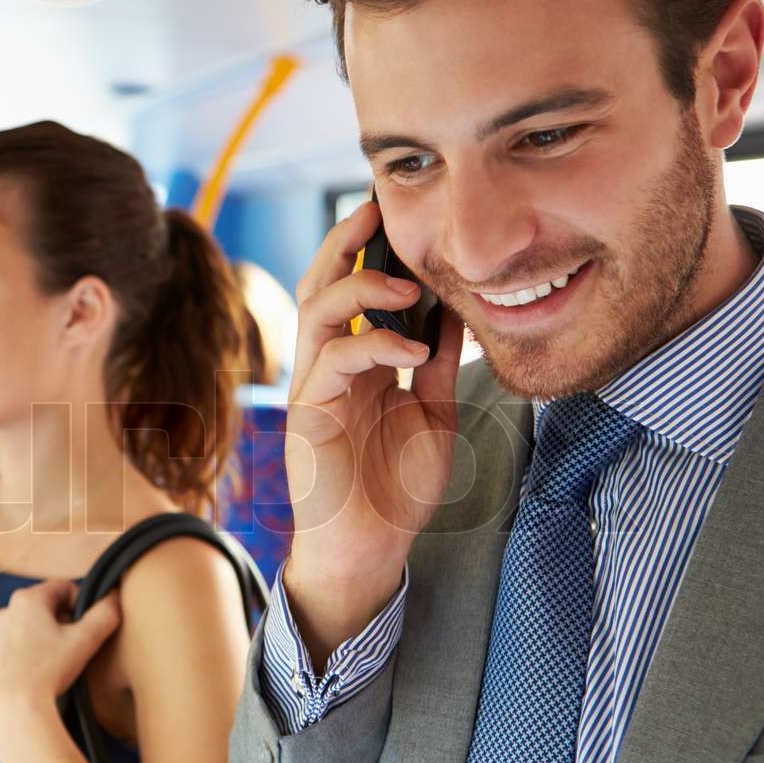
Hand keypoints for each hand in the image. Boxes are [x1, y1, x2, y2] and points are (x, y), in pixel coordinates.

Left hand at [0, 581, 121, 744]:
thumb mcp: (85, 640)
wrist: (13, 709)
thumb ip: (104, 614)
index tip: (88, 623)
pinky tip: (37, 676)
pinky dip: (24, 658)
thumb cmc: (48, 672)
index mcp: (27, 600)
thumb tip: (114, 598)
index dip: (81, 601)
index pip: (63, 587)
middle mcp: (5, 613)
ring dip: (42, 639)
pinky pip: (10, 651)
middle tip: (76, 645)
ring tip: (57, 663)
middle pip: (43, 607)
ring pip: (25, 629)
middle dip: (62, 621)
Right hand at [285, 199, 463, 654]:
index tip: (397, 215)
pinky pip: (333, 362)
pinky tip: (409, 347)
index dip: (366, 251)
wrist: (370, 551)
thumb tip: (454, 310)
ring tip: (404, 283)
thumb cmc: (394, 491)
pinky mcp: (309, 416)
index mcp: (355, 365)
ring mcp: (314, 389)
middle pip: (319, 286)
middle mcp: (328, 369)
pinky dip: (372, 345)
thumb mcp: (433, 414)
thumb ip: (436, 364)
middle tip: (374, 211)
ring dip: (358, 288)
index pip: (351, 291)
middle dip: (343, 245)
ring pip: (316, 313)